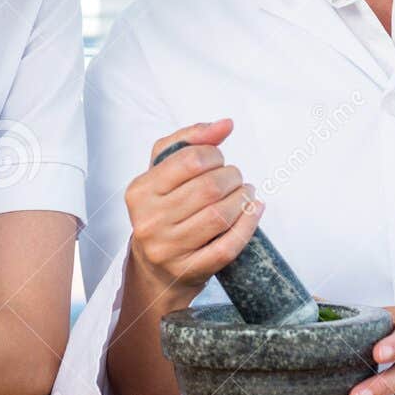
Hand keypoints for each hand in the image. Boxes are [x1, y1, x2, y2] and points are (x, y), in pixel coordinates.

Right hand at [123, 120, 260, 304]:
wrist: (156, 267)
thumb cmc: (164, 209)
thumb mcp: (165, 170)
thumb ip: (192, 139)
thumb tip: (226, 124)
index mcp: (141, 191)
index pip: (190, 160)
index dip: (214, 155)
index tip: (218, 160)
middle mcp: (150, 220)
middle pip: (209, 189)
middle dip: (232, 177)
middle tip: (235, 178)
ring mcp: (169, 248)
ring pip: (220, 216)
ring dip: (243, 199)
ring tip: (245, 193)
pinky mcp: (190, 270)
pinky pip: (228, 246)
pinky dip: (248, 225)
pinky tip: (253, 211)